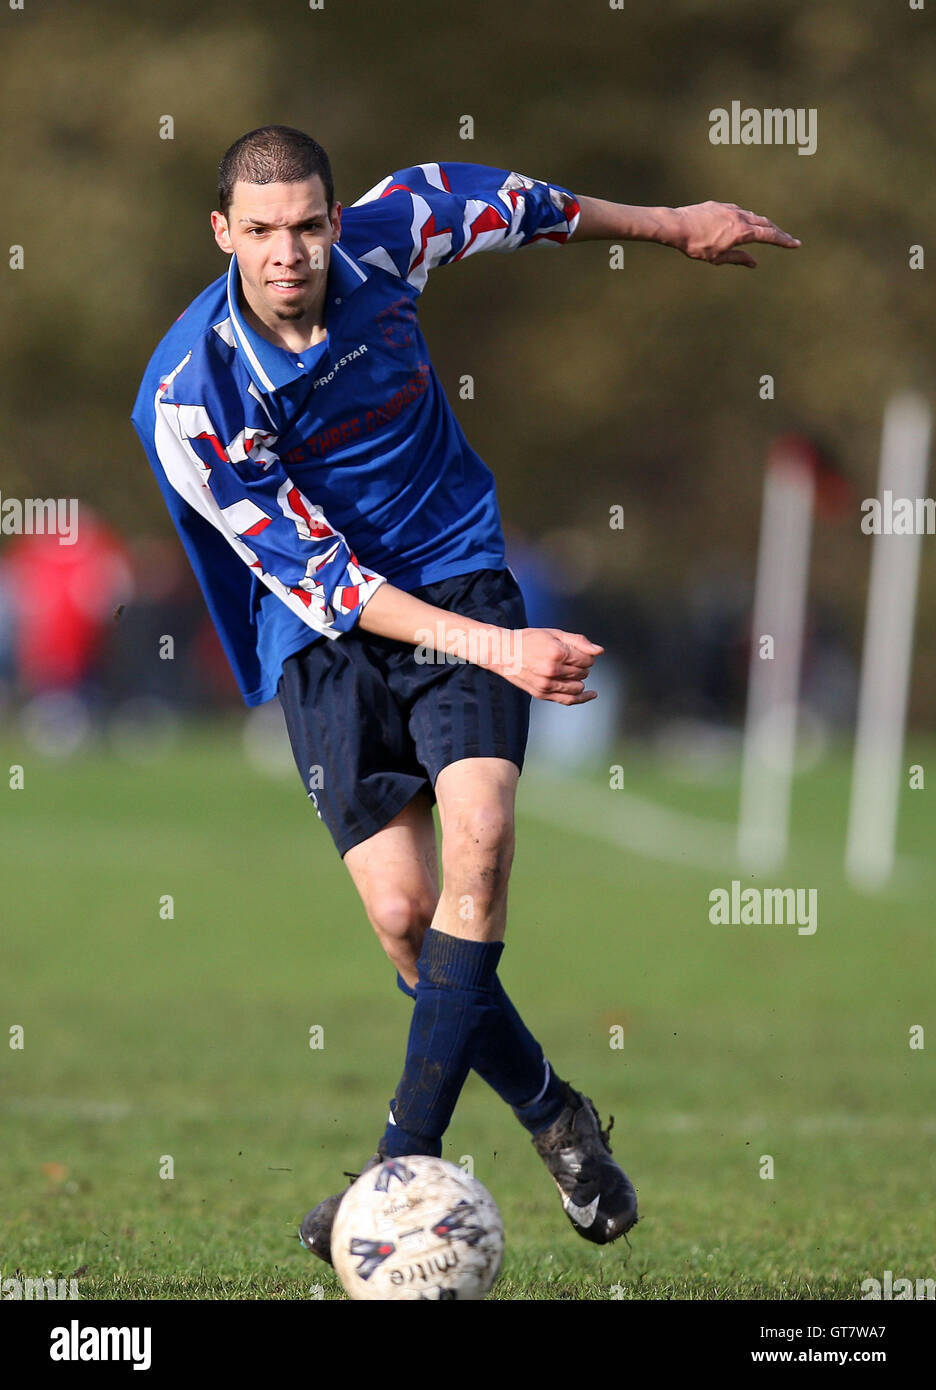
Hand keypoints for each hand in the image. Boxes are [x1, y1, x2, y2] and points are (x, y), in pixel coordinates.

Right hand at [483, 627, 603, 704]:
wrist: (503, 652)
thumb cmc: (527, 641)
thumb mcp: (554, 634)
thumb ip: (579, 641)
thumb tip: (599, 651)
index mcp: (557, 653)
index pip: (587, 659)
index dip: (587, 655)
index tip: (581, 652)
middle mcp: (552, 670)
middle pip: (583, 672)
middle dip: (583, 666)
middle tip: (572, 659)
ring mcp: (547, 684)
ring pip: (578, 687)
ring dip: (580, 679)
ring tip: (572, 671)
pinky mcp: (542, 694)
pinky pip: (568, 700)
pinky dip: (582, 698)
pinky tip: (590, 694)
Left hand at [670, 201, 800, 266]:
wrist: (677, 225)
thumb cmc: (696, 245)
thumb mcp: (718, 258)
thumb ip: (738, 258)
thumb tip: (754, 262)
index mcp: (742, 232)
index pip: (769, 235)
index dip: (783, 240)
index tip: (795, 244)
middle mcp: (739, 217)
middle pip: (765, 223)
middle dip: (777, 231)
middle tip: (786, 238)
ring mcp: (730, 209)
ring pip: (752, 215)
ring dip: (762, 224)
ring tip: (767, 231)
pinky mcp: (720, 205)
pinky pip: (739, 211)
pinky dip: (746, 218)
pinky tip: (743, 223)